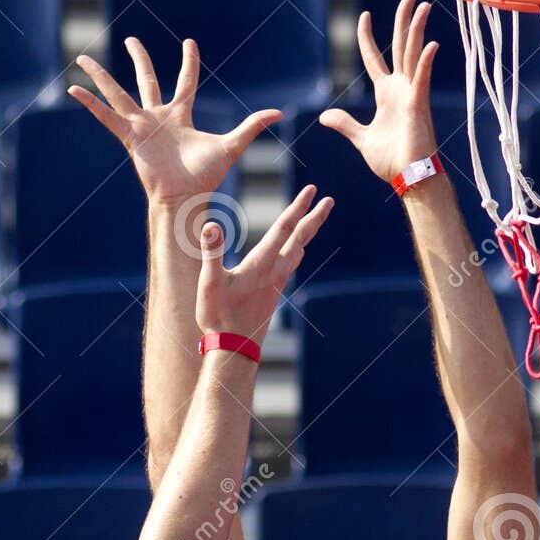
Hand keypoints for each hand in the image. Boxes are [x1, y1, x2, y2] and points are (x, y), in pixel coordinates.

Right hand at [70, 38, 280, 206]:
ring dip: (100, 75)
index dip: (188, 61)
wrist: (185, 196)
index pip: (186, 81)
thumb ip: (252, 126)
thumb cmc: (206, 175)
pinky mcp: (129, 136)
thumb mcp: (231, 144)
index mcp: (181, 115)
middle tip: (130, 40)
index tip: (189, 42)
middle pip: (146, 79)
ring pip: (117, 92)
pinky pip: (106, 116)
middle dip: (139, 59)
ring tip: (82, 57)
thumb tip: (280, 112)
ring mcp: (140, 125)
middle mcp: (158, 116)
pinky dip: (89, 104)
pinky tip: (72, 88)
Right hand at [196, 186, 333, 343]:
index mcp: (261, 263)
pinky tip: (295, 252)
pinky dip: (297, 250)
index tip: (312, 190)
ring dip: (307, 233)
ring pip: (298, 251)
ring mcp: (277, 282)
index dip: (297, 207)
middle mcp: (275, 270)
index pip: (283, 228)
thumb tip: (212, 226)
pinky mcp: (274, 292)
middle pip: (300, 237)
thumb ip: (211, 253)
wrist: (235, 349)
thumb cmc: (219, 316)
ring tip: (315, 221)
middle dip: (314, 217)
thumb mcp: (209, 282)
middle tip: (329, 200)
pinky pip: (291, 265)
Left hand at [321, 0, 439, 183]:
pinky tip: (430, 44)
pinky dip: (424, 62)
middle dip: (403, 19)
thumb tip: (324, 116)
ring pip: (413, 53)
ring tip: (421, 5)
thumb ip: (345, 124)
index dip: (368, 36)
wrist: (410, 179)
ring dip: (416, 29)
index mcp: (386, 93)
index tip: (364, 16)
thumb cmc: (392, 161)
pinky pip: (421, 79)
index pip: (375, 57)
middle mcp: (401, 88)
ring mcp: (411, 94)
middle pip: (401, 45)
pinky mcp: (418, 105)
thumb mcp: (361, 139)